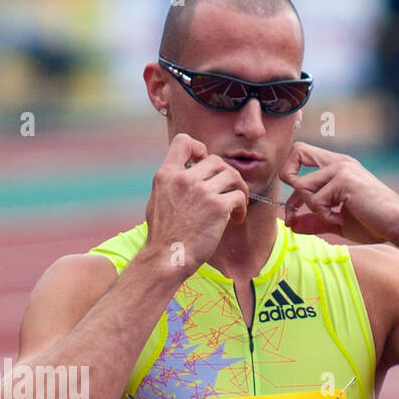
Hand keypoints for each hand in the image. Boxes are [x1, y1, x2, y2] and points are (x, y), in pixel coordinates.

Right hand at [144, 134, 248, 273]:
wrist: (167, 257)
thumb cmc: (163, 235)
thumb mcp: (158, 199)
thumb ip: (171, 183)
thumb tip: (185, 173)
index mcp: (166, 174)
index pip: (183, 141)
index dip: (199, 148)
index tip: (203, 162)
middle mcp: (184, 178)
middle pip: (216, 160)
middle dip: (225, 175)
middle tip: (226, 192)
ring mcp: (202, 192)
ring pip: (232, 175)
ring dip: (238, 189)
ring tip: (235, 205)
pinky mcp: (218, 207)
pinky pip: (239, 196)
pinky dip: (241, 207)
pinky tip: (235, 219)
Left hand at [278, 142, 398, 244]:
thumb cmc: (374, 223)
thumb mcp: (337, 221)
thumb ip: (314, 220)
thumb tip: (291, 225)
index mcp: (338, 167)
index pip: (302, 154)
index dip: (291, 173)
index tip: (296, 203)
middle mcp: (338, 162)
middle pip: (297, 151)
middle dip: (287, 177)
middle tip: (295, 209)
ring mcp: (341, 168)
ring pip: (303, 186)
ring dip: (313, 209)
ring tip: (333, 218)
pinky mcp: (344, 180)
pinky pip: (316, 201)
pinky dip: (325, 217)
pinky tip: (343, 219)